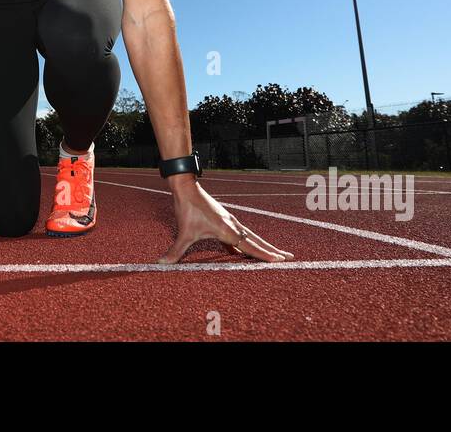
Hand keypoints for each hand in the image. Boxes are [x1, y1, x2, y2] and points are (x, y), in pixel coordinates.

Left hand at [158, 178, 292, 263]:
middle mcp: (233, 225)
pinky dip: (248, 242)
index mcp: (227, 231)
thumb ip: (175, 251)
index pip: (250, 247)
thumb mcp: (183, 232)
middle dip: (272, 251)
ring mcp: (230, 221)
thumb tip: (161, 264)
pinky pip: (241, 234)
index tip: (279, 261)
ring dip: (264, 245)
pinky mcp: (225, 219)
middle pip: (257, 241)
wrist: (186, 187)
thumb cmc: (187, 209)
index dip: (265, 255)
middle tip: (289, 258)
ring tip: (276, 253)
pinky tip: (244, 250)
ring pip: (251, 236)